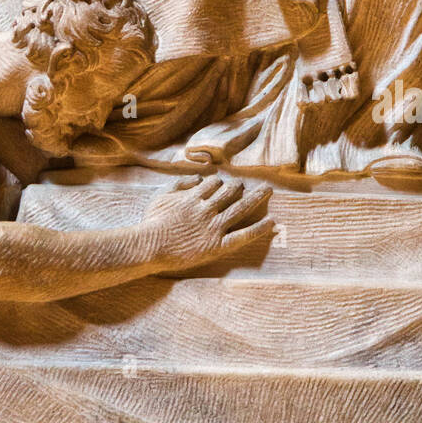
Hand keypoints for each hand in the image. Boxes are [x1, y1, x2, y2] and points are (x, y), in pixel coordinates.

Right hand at [144, 175, 272, 271]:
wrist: (150, 245)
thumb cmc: (151, 222)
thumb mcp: (160, 196)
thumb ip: (179, 184)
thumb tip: (197, 177)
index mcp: (194, 197)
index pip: (213, 183)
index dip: (220, 182)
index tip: (224, 183)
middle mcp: (207, 208)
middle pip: (229, 192)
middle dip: (239, 186)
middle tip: (246, 185)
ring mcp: (214, 226)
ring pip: (239, 208)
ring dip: (255, 197)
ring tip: (267, 190)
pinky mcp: (217, 245)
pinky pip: (242, 235)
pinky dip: (258, 229)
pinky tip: (271, 222)